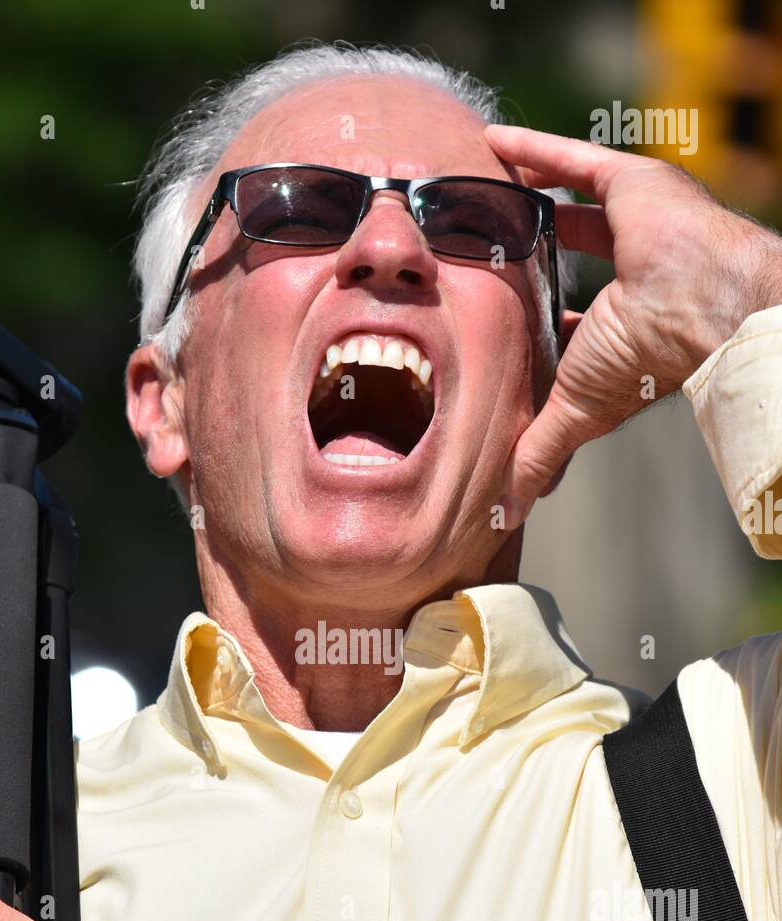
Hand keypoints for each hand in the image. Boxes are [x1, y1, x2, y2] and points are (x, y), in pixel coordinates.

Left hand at [485, 124, 781, 525]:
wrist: (708, 304)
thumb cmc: (651, 358)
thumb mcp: (578, 410)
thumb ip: (539, 454)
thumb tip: (504, 512)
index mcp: (613, 329)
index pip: (568, 327)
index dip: (538, 327)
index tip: (500, 327)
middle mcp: (620, 279)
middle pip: (564, 267)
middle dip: (528, 260)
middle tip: (476, 253)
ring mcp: (627, 229)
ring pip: (567, 210)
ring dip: (525, 201)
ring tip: (478, 194)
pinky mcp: (628, 185)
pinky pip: (573, 160)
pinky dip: (532, 150)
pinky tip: (491, 142)